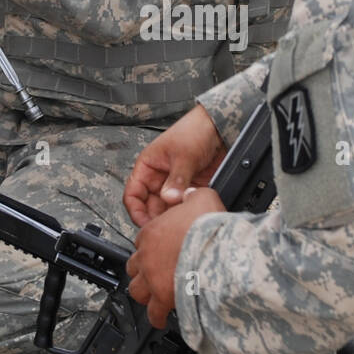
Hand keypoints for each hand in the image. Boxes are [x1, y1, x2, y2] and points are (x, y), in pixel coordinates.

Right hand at [123, 105, 226, 225]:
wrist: (220, 127)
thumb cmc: (194, 130)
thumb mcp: (183, 155)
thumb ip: (176, 179)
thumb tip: (169, 198)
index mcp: (148, 166)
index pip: (133, 194)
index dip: (136, 211)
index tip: (145, 224)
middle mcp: (159, 177)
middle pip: (150, 206)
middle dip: (156, 217)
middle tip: (166, 226)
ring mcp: (175, 184)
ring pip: (168, 208)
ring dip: (173, 215)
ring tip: (180, 220)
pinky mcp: (191, 189)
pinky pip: (184, 206)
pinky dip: (186, 212)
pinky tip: (190, 214)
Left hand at [127, 188, 224, 328]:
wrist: (218, 249)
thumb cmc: (210, 226)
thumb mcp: (202, 196)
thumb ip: (191, 196)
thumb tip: (189, 194)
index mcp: (152, 232)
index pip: (142, 240)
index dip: (152, 245)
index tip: (161, 248)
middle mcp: (147, 256)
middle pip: (134, 266)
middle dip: (143, 270)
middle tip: (156, 273)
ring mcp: (152, 278)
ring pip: (137, 290)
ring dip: (145, 292)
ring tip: (155, 296)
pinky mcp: (162, 298)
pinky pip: (153, 313)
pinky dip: (157, 316)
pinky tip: (162, 318)